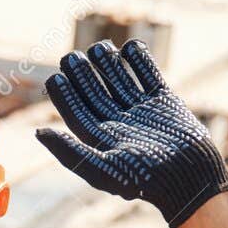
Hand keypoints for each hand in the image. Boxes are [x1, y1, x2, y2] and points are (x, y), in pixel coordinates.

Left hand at [35, 38, 227, 227]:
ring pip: (119, 80)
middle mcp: (119, 123)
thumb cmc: (145, 179)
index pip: (76, 112)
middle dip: (82, 75)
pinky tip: (130, 48)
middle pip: (94, 93)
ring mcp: (141, 110)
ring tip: (99, 47)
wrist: (189, 177)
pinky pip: (148, 76)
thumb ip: (70, 151)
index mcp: (102, 139)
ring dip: (108, 64)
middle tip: (71, 57)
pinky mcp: (164, 101)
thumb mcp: (103, 168)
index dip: (64, 95)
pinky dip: (140, 61)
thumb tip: (38, 133)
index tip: (55, 77)